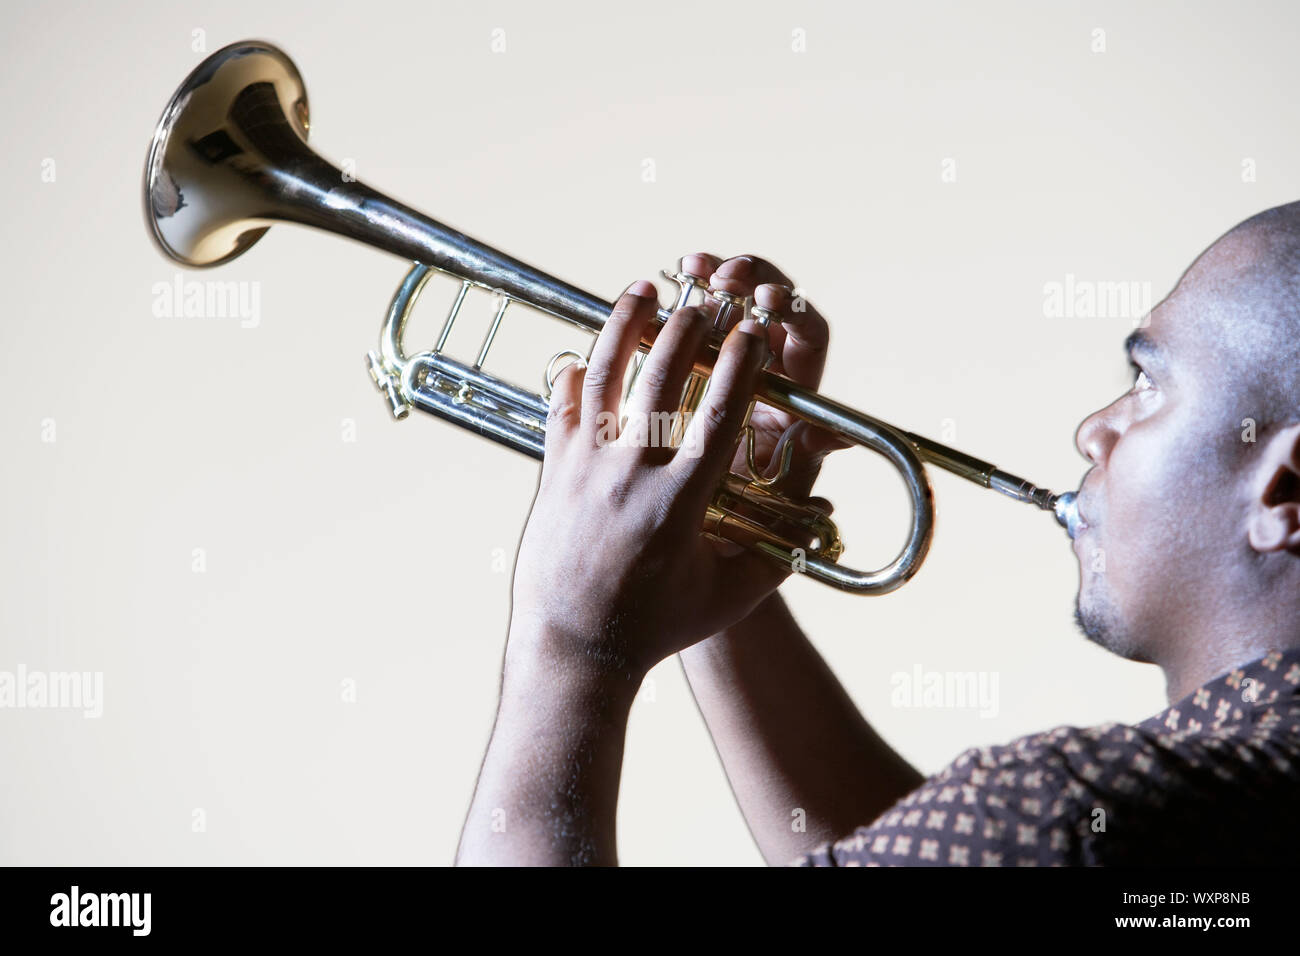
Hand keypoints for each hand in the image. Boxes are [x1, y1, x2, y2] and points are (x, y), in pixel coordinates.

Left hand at [508, 257, 843, 681]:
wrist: (574, 646)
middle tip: (709, 302)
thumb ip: (778, 560)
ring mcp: (584, 470)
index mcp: (679, 505)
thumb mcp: (728, 599)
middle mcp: (630, 477)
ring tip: (644, 289)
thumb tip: (823, 526)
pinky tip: (588, 349)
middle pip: (662, 382)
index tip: (756, 333)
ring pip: (606, 379)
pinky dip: (575, 372)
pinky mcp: (553, 472)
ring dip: (625, 327)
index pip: (719, 418)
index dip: (742, 368)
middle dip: (689, 331)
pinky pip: (561, 407)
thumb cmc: (657, 625)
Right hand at [680, 253, 846, 516]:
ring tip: (692, 266)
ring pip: (727, 305)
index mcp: (794, 395)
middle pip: (772, 303)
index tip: (768, 301)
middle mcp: (764, 372)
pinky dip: (675, 301)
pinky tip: (658, 286)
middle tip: (726, 275)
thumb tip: (838, 435)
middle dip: (752, 278)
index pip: (809, 337)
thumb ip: (805, 462)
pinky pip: (683, 324)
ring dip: (712, 277)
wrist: (693, 542)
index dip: (794, 312)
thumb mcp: (778, 494)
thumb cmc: (744, 522)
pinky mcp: (683, 368)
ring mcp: (723, 364)